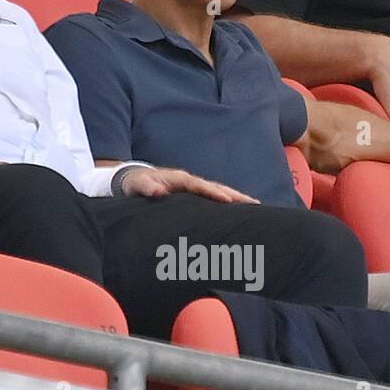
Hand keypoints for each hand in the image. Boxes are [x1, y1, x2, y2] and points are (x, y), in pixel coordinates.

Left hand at [121, 167, 258, 203]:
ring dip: (236, 198)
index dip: (214, 193)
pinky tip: (239, 210)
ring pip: (219, 191)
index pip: (200, 186)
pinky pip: (214, 197)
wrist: (135, 180)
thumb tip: (158, 192)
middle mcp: (190, 181)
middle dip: (235, 195)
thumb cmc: (137, 183)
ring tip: (255, 206)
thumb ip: (147, 187)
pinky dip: (228, 201)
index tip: (227, 201)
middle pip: (217, 187)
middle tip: (254, 203)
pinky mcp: (194, 194)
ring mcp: (194, 187)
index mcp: (180, 178)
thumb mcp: (138, 185)